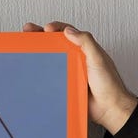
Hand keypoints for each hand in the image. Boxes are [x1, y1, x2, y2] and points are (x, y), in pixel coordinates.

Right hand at [22, 21, 137, 134]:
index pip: (68, 33)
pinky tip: (34, 72)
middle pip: (56, 45)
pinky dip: (42, 74)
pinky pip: (51, 78)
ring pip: (52, 61)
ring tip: (27, 50)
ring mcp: (70, 72)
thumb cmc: (109, 85)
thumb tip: (69, 31)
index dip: (56, 28)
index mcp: (85, 50)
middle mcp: (76, 59)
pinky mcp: (65, 85)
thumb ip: (86, 42)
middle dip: (41, 38)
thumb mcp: (98, 59)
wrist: (109, 109)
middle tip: (29, 33)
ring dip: (40, 55)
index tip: (45, 28)